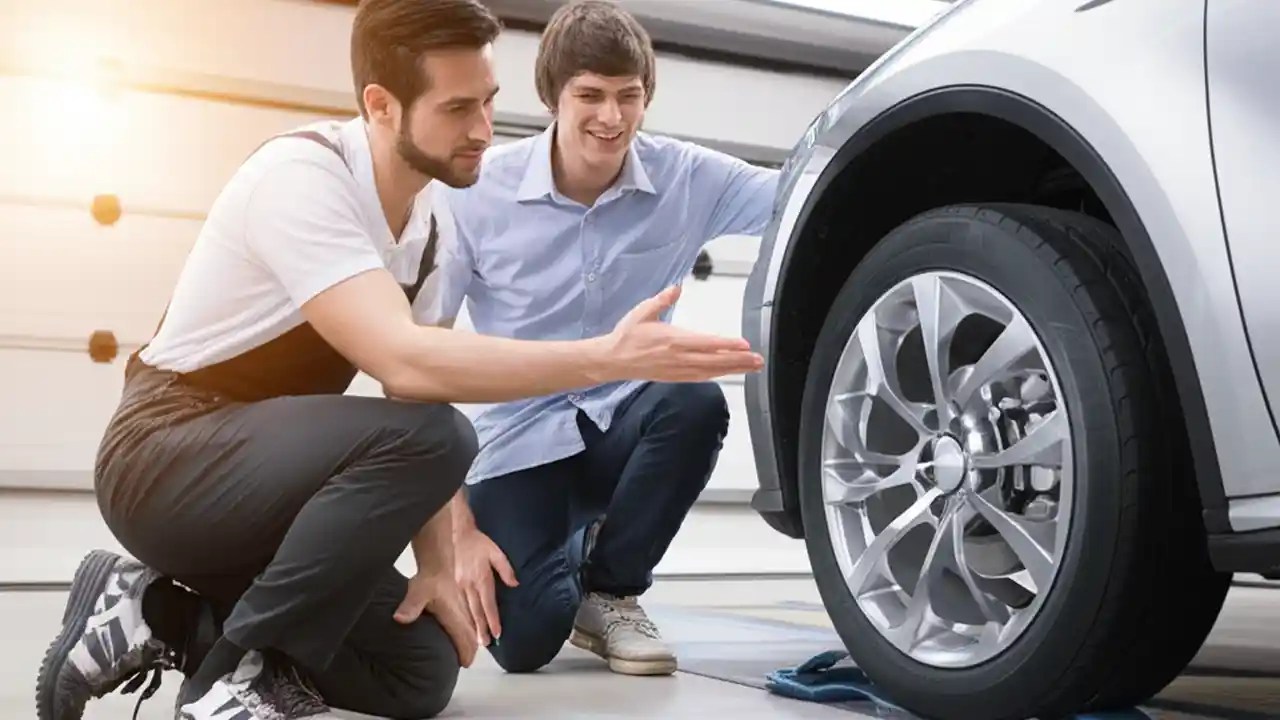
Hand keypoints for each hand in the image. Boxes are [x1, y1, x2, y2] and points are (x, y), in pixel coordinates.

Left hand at [393, 570, 478, 666]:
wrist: (441, 557)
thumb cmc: (430, 577)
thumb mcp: (419, 591)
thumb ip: (411, 606)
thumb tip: (399, 619)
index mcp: (454, 615)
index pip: (464, 638)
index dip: (465, 652)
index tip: (465, 664)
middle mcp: (461, 612)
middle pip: (470, 635)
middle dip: (470, 649)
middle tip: (467, 661)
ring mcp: (462, 606)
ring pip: (471, 626)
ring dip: (471, 639)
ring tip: (468, 650)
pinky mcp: (460, 600)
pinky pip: (468, 618)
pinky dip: (469, 628)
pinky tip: (464, 630)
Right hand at [454, 526, 517, 645]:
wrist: (458, 535)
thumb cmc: (479, 543)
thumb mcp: (496, 552)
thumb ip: (506, 569)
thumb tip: (515, 584)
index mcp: (481, 578)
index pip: (488, 604)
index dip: (493, 619)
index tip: (497, 632)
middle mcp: (470, 585)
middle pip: (477, 611)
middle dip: (482, 628)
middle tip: (487, 644)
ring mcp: (461, 585)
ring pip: (469, 609)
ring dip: (474, 624)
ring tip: (479, 639)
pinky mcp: (457, 584)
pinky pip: (464, 603)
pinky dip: (468, 615)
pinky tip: (472, 623)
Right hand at [600, 285, 763, 382]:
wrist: (613, 360)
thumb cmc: (628, 335)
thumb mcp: (643, 311)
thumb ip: (662, 299)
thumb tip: (677, 288)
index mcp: (673, 340)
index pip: (706, 343)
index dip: (727, 345)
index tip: (744, 344)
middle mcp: (679, 357)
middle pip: (714, 361)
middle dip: (739, 361)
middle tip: (758, 360)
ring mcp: (678, 369)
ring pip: (711, 371)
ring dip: (733, 369)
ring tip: (752, 367)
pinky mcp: (675, 377)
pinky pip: (701, 377)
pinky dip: (717, 375)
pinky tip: (729, 373)